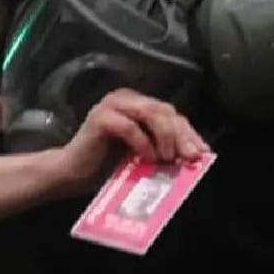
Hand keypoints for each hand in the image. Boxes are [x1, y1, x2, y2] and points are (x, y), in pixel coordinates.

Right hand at [53, 89, 208, 193]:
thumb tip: (195, 156)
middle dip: (182, 135)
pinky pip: (129, 127)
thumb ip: (164, 150)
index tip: (203, 153)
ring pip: (151, 113)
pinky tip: (148, 158)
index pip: (172, 114)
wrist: (71, 175)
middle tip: (191, 157)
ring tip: (168, 159)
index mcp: (139, 104)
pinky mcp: (100, 118)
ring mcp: (112, 105)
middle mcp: (127, 99)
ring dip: (165, 137)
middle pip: (165, 111)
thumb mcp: (143, 156)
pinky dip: (142, 143)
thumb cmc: (107, 167)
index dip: (190, 133)